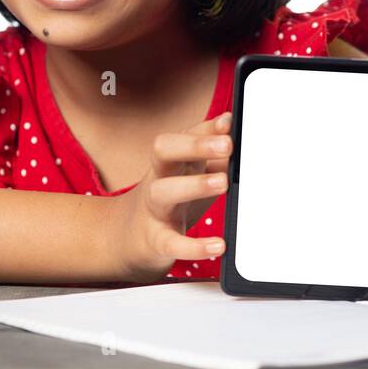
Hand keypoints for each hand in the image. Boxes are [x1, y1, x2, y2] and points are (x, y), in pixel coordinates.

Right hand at [104, 112, 232, 282]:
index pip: (184, 135)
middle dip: (194, 145)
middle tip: (226, 145)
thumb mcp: (191, 173)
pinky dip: (194, 246)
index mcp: (171, 161)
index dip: (206, 128)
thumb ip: (214, 155)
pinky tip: (218, 245)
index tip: (229, 122)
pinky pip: (172, 243)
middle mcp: (158, 178)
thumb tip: (237, 130)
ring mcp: (154, 209)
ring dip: (194, 185)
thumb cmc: (172, 201)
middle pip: (163, 151)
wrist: (130, 239)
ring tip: (223, 183)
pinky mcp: (156, 241)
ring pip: (163, 191)